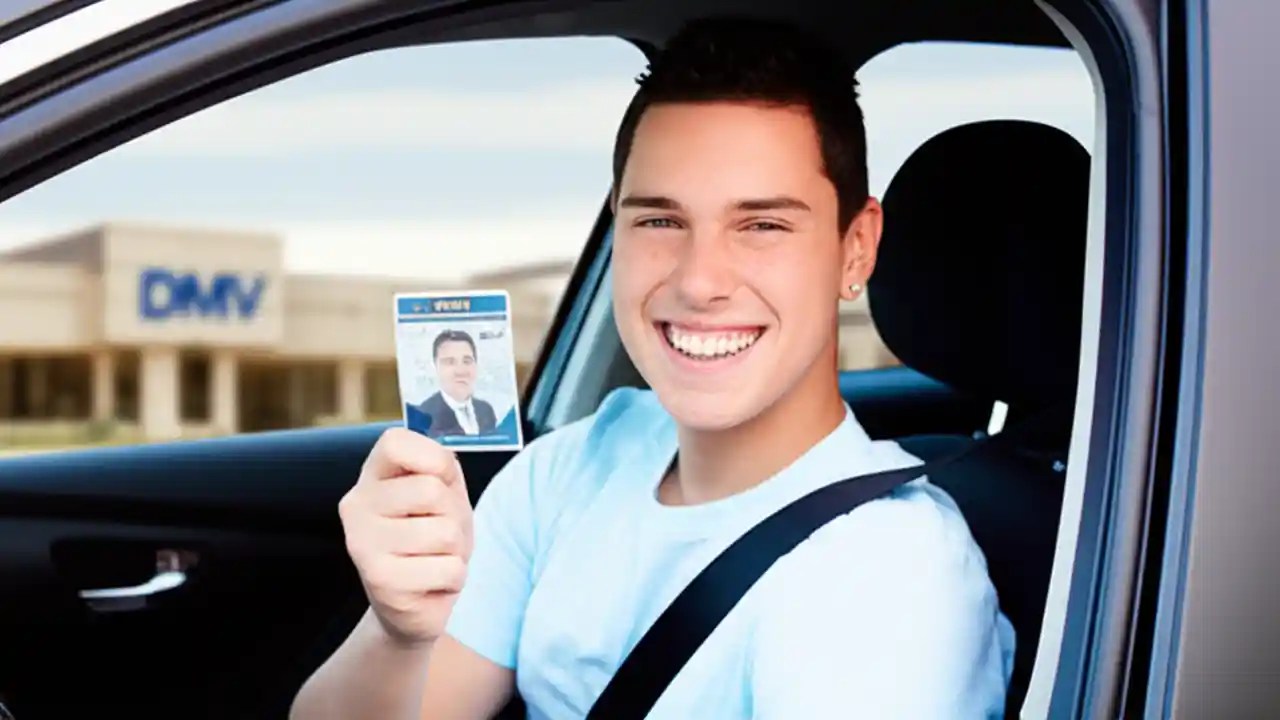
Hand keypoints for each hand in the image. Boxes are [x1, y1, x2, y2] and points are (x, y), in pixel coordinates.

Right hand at [338, 428, 473, 646]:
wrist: (412, 603)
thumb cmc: (430, 537)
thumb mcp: (442, 493)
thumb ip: (441, 468)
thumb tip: (443, 461)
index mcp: (371, 476)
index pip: (395, 442)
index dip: (433, 458)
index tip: (438, 481)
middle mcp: (357, 506)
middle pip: (432, 491)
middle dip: (454, 516)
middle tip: (441, 533)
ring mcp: (363, 545)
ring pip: (445, 533)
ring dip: (457, 550)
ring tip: (436, 558)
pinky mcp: (381, 583)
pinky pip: (449, 569)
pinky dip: (454, 578)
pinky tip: (431, 582)